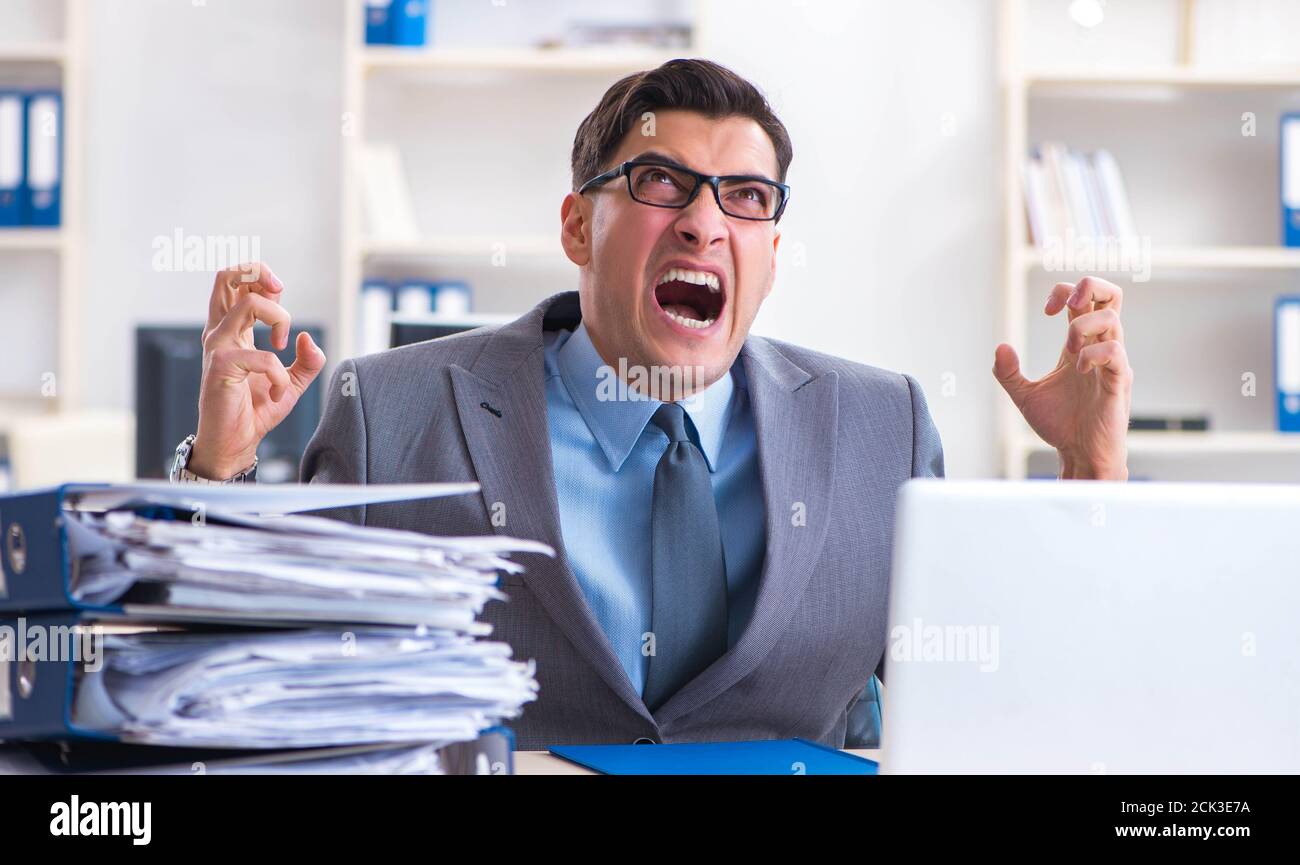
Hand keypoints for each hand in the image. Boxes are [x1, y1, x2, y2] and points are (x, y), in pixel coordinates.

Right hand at [190, 262, 325, 478]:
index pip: (237, 281)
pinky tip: (278, 393)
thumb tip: (308, 338)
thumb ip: (307, 359)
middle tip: (280, 292)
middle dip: (259, 271)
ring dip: (279, 319)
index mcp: (233, 329)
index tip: (281, 296)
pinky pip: (263, 356)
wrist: (237, 441)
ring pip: (249, 304)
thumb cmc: (257, 409)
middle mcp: (221, 331)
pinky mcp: (222, 365)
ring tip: (281, 347)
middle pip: (227, 275)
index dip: (262, 276)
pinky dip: (280, 376)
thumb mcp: (293, 381)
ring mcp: (218, 346)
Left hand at [992, 276, 1132, 479]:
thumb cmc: (1060, 425)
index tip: (1045, 310)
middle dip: (1089, 286)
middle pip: (1111, 295)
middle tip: (1067, 306)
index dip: (1064, 292)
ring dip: (1082, 326)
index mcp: (1079, 345)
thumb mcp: (1024, 395)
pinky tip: (1077, 369)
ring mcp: (1111, 363)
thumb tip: (1001, 347)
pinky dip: (1093, 352)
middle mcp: (1098, 348)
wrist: (1077, 455)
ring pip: (1112, 319)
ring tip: (1066, 350)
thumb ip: (1008, 373)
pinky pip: (1116, 351)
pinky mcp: (1118, 382)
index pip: (1084, 299)